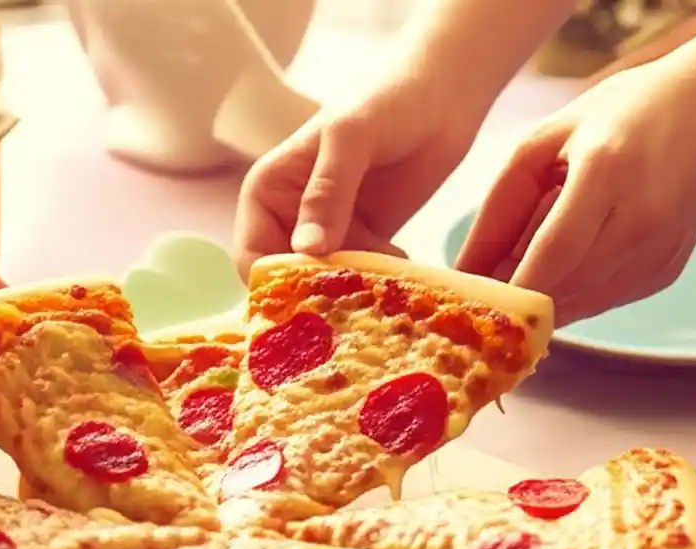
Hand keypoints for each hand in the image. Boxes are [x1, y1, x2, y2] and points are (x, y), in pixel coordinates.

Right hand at [234, 71, 473, 276]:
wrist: (443, 95)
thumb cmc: (385, 101)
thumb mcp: (349, 139)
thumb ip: (327, 194)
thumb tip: (305, 251)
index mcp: (267, 191)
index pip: (252, 255)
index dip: (274, 283)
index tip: (311, 300)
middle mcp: (290, 216)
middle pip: (288, 278)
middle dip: (315, 296)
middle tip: (353, 305)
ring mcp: (328, 231)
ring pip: (326, 284)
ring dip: (351, 294)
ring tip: (383, 289)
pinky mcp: (366, 240)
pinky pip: (361, 276)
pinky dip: (378, 283)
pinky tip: (402, 272)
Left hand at [456, 61, 695, 325]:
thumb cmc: (621, 114)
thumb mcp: (549, 137)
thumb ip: (504, 202)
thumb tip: (468, 270)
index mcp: (607, 171)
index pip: (551, 254)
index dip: (508, 288)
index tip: (471, 301)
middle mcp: (642, 218)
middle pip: (562, 287)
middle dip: (514, 297)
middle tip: (481, 290)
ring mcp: (661, 250)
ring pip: (580, 304)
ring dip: (540, 297)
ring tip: (519, 267)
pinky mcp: (668, 271)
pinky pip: (602, 300)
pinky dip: (571, 292)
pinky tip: (564, 262)